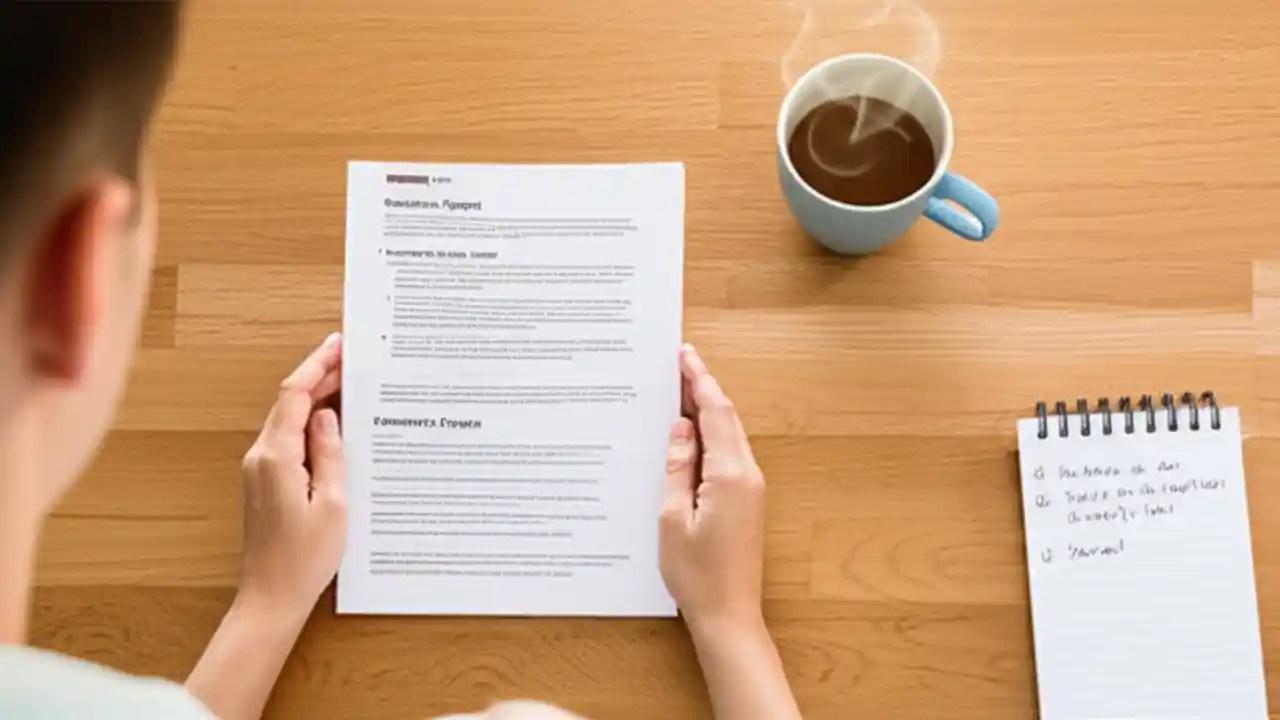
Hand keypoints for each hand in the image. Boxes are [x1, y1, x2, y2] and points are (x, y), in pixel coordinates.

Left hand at [238, 333, 346, 614]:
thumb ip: (330, 452)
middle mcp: (261, 457)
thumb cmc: (304, 558)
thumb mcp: (334, 502)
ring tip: (349, 383)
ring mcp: (260, 469)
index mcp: (277, 457)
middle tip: (353, 357)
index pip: (295, 395)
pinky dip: (310, 424)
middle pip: (289, 402)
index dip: (317, 365)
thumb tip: (328, 415)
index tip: (339, 344)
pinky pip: (288, 440)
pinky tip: (335, 425)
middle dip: (319, 375)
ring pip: (288, 419)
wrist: (271, 596)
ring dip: (316, 399)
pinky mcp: (265, 482)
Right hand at [660, 343, 765, 632]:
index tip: (683, 354)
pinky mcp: (747, 502)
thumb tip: (679, 428)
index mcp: (730, 474)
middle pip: (725, 418)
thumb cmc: (697, 575)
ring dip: (705, 412)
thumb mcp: (672, 518)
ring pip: (728, 435)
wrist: (729, 616)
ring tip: (676, 391)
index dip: (698, 379)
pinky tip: (687, 436)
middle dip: (701, 388)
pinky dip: (709, 437)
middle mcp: (747, 475)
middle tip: (675, 364)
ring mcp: (751, 489)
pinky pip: (728, 456)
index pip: (715, 412)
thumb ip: (677, 467)